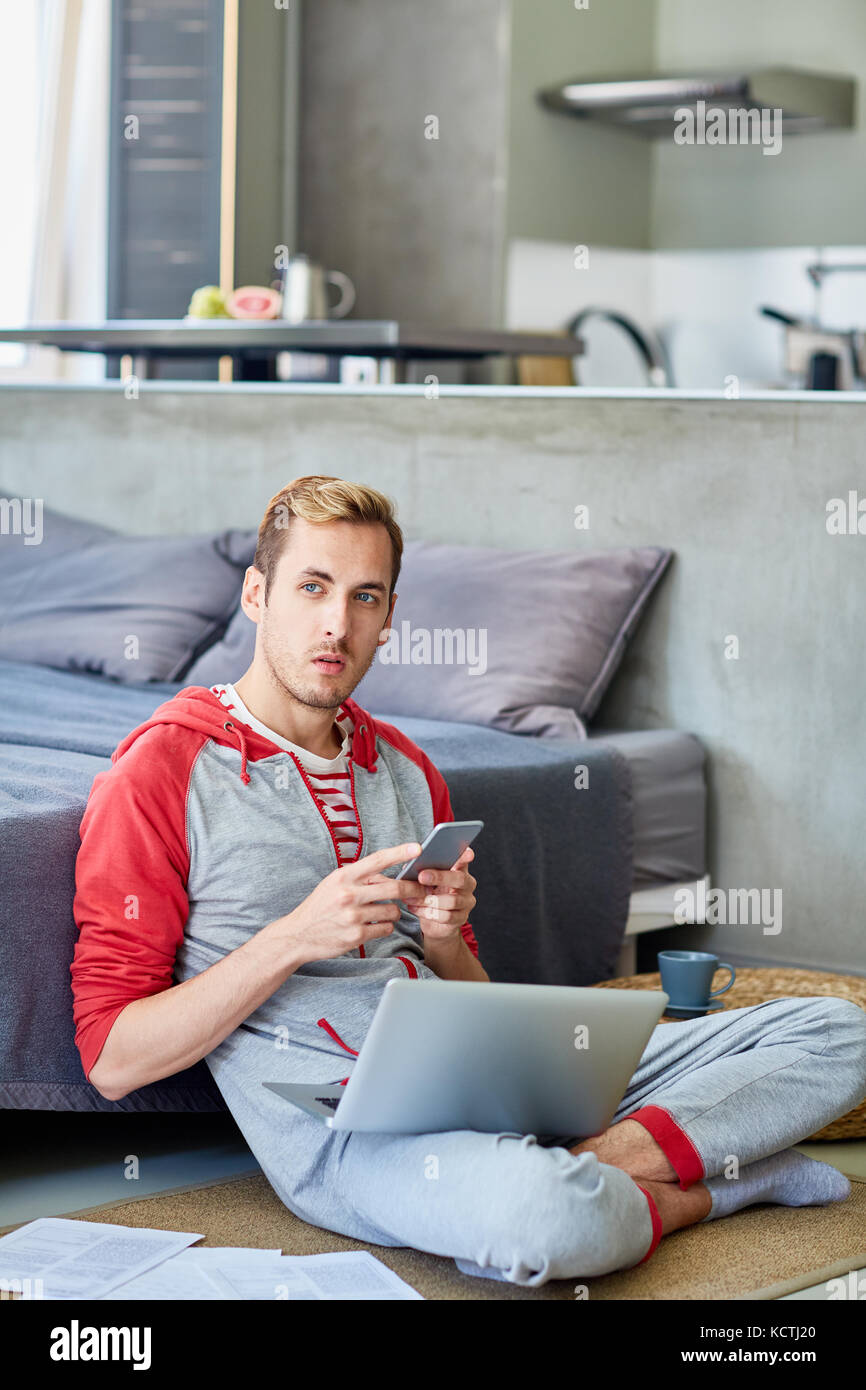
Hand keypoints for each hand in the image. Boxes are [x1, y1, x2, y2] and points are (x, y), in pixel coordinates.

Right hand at [282, 841, 427, 964]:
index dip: (400, 852)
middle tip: (421, 890)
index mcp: (344, 876)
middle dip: (413, 889)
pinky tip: (374, 925)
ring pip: (393, 910)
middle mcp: (349, 894)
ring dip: (394, 911)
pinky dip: (386, 926)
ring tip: (383, 912)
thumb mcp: (334, 883)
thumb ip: (359, 877)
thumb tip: (388, 875)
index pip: (377, 860)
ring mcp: (353, 916)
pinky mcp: (356, 935)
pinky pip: (386, 928)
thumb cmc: (320, 906)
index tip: (418, 848)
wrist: (298, 935)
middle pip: (394, 887)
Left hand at [408, 846, 476, 943]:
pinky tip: (415, 908)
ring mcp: (466, 902)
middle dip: (440, 877)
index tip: (466, 853)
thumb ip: (421, 871)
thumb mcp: (425, 881)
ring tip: (411, 898)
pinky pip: (446, 916)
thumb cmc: (429, 894)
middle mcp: (467, 885)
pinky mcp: (461, 918)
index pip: (464, 861)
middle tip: (422, 876)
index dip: (465, 857)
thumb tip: (408, 866)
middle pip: (460, 879)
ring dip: (429, 899)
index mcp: (459, 870)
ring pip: (452, 900)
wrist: (434, 922)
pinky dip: (428, 913)